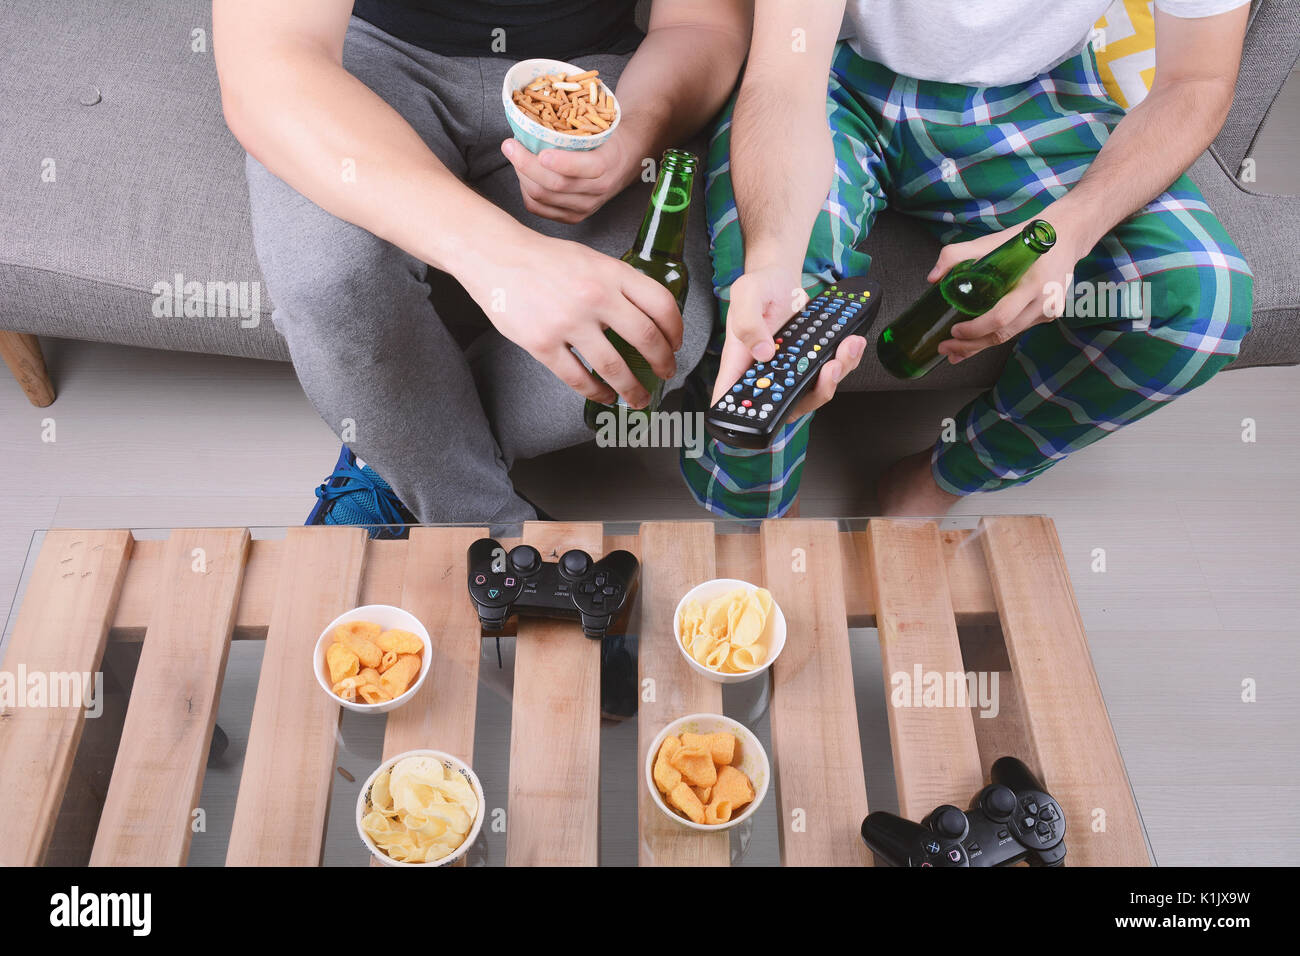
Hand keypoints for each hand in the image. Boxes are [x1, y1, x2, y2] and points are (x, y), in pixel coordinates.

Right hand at [462, 232, 680, 407]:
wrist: (496, 257)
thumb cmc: (544, 259)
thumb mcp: (591, 259)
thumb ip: (619, 284)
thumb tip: (647, 315)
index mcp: (611, 273)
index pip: (661, 305)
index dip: (676, 330)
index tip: (676, 344)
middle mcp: (595, 297)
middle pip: (646, 339)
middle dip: (663, 363)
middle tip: (666, 373)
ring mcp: (568, 323)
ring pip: (615, 368)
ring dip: (634, 389)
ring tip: (640, 398)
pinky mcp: (543, 344)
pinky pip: (579, 379)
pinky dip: (598, 393)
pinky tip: (606, 396)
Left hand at [501, 133, 635, 224]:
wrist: (624, 162)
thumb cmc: (606, 138)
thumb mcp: (600, 126)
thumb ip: (577, 123)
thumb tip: (538, 108)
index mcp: (607, 163)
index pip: (586, 168)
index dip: (561, 162)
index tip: (541, 152)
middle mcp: (597, 190)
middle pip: (555, 185)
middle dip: (526, 164)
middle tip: (509, 145)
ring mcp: (585, 207)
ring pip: (542, 197)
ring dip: (522, 176)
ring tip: (514, 156)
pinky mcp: (572, 217)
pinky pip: (539, 208)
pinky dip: (525, 191)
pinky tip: (523, 175)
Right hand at [712, 266, 867, 420]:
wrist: (780, 278)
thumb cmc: (759, 287)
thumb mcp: (746, 294)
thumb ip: (748, 323)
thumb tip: (763, 353)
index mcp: (741, 360)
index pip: (734, 398)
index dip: (746, 416)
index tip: (767, 415)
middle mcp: (766, 371)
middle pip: (785, 404)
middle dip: (813, 393)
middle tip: (828, 368)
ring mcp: (789, 369)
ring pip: (813, 391)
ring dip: (836, 375)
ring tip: (847, 348)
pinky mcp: (808, 360)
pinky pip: (829, 372)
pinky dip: (846, 361)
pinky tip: (852, 342)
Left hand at [929, 221, 1084, 362]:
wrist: (1065, 236)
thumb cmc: (1024, 238)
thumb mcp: (990, 241)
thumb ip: (956, 254)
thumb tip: (932, 278)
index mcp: (1032, 284)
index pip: (1001, 317)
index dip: (976, 329)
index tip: (954, 330)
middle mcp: (1043, 302)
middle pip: (1003, 334)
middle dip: (971, 346)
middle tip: (946, 349)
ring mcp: (1048, 311)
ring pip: (1009, 337)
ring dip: (980, 347)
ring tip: (955, 352)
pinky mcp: (1049, 315)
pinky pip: (1017, 330)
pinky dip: (995, 337)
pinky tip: (976, 344)